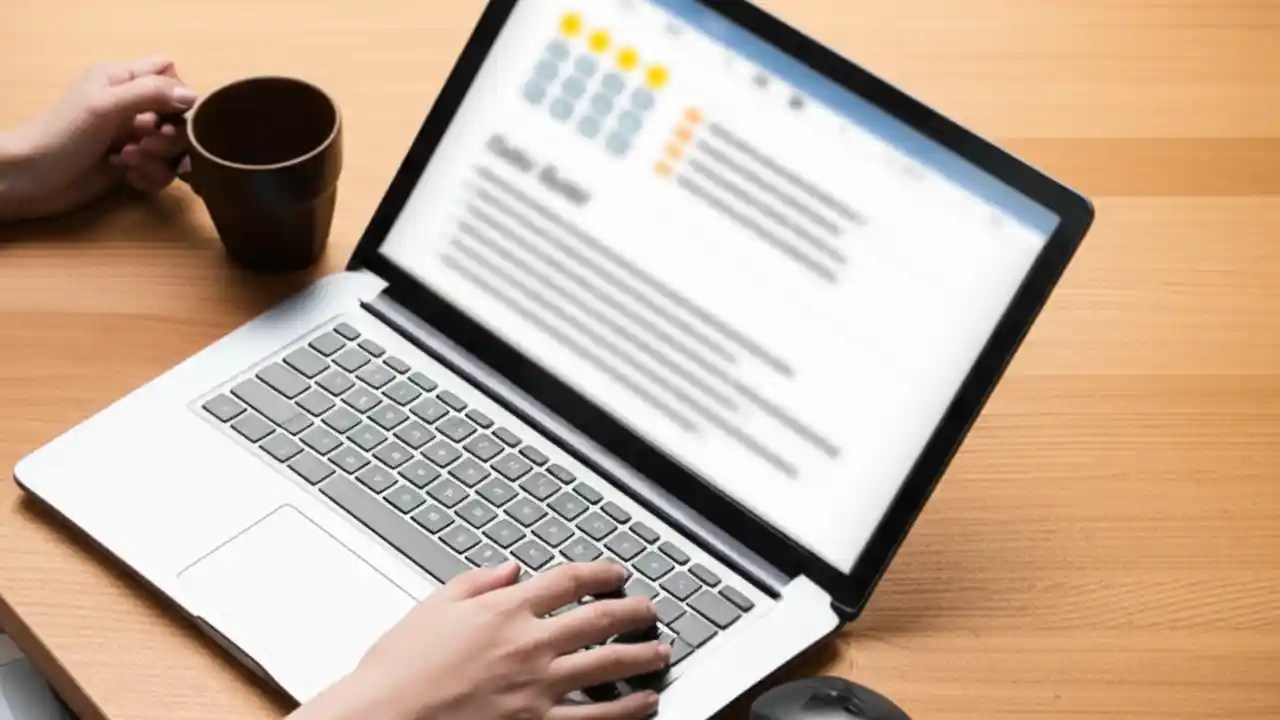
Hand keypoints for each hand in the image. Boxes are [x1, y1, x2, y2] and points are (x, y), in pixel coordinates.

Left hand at [0, 57, 196, 220]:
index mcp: (122, 80)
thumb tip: (194, 97)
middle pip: (178, 116)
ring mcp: (132, 138)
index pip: (167, 73)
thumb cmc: (64, 133)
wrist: (32, 178)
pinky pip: (161, 172)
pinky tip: (128, 179)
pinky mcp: (131, 167)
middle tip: (147, 145)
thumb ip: (152, 94)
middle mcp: (131, 107)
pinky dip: (150, 177)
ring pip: (173, 148)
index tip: (174, 113)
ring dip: (159, 160)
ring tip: (128, 163)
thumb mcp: (107, 105)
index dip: (179, 92)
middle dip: (170, 136)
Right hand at [291, 562, 667, 719]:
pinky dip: (628, 709)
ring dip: (642, 656)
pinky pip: (595, 716)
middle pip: (601, 619)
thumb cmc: (400, 668)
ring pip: (609, 665)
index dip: (602, 574)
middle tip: (650, 610)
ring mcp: (538, 688)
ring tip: (661, 651)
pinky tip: (646, 702)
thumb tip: (510, 570)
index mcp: (505, 609)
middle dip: (634, 611)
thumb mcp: (434, 607)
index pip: (570, 581)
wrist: (383, 718)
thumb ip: (477, 582)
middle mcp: (529, 644)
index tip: (617, 574)